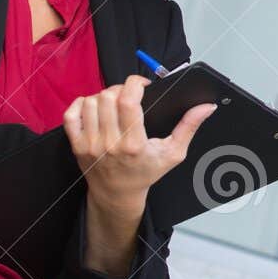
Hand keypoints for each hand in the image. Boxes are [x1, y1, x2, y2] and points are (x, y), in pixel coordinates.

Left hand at [63, 75, 214, 209]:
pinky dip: (81, 104)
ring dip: (103, 96)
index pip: (127, 101)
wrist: (117, 194)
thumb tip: (206, 107)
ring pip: (90, 101)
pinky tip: (94, 108)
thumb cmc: (145, 173)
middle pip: (108, 97)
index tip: (142, 85)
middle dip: (120, 89)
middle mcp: (109, 144)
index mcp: (134, 145)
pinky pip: (71, 114)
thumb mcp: (173, 153)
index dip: (134, 84)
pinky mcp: (77, 145)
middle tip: (129, 96)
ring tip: (113, 104)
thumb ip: (189, 127)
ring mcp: (90, 145)